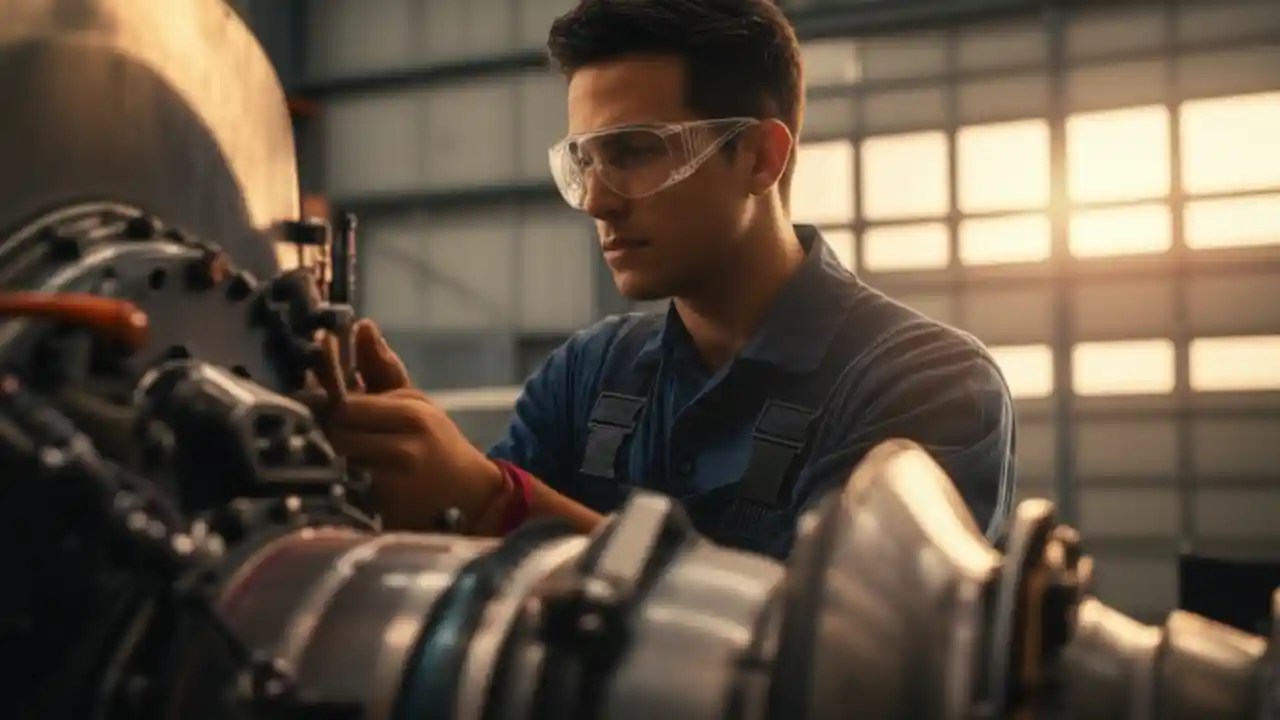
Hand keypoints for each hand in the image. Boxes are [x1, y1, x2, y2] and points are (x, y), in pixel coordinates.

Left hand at [321, 319, 504, 530]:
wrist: (470, 497)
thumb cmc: (435, 443)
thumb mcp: (415, 403)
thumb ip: (382, 368)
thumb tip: (362, 326)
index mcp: (411, 416)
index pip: (345, 403)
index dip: (322, 394)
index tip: (305, 387)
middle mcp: (402, 451)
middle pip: (334, 434)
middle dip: (318, 426)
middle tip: (305, 421)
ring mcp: (391, 488)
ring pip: (333, 462)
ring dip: (321, 453)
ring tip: (313, 446)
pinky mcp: (381, 515)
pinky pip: (340, 493)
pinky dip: (331, 482)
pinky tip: (328, 477)